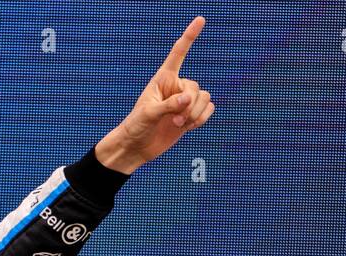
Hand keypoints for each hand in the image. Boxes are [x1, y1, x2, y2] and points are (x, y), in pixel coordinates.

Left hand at [95, 16, 214, 173]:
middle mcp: (176, 87)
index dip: (189, 36)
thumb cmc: (136, 126)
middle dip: (189, 104)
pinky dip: (202, 118)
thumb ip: (169, 104)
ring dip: (195, 113)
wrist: (137, 146)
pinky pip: (208, 109)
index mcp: (163, 78)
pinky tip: (189, 127)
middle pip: (196, 87)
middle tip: (174, 119)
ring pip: (205, 98)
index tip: (200, 20)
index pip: (178, 53)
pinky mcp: (190, 115)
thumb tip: (188, 98)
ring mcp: (184, 101)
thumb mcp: (149, 113)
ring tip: (179, 124)